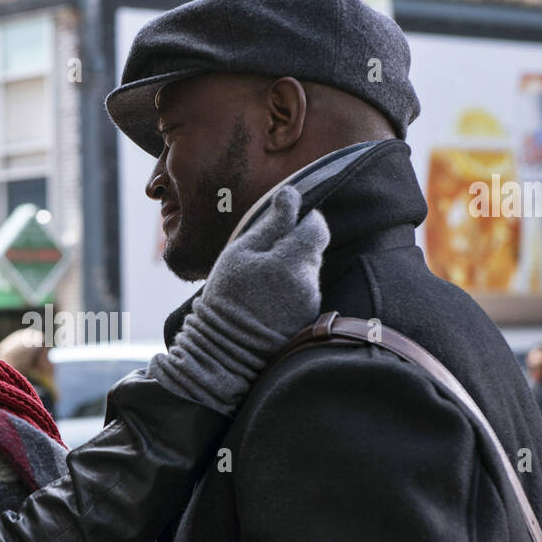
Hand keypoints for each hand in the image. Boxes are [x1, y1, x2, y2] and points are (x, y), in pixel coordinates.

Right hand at [148, 185, 329, 415]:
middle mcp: (307, 282)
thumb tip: (292, 194)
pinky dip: (291, 287)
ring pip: (309, 269)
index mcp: (290, 262)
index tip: (285, 221)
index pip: (316, 226)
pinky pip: (305, 290)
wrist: (225, 348)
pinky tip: (268, 296)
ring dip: (292, 266)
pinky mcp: (308, 317)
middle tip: (266, 252)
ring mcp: (310, 302)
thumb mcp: (241, 252)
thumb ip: (271, 222)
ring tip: (263, 279)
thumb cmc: (227, 294)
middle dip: (295, 243)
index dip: (304, 218)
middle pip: (314, 248)